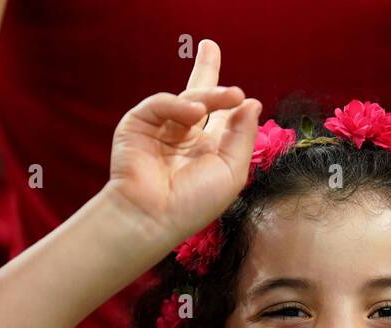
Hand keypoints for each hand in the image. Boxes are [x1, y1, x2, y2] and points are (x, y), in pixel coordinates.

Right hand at [103, 38, 260, 245]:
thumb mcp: (232, 170)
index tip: (242, 95)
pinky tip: (195, 113)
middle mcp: (185, 137)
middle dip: (204, 70)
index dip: (229, 99)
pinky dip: (177, 105)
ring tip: (230, 96)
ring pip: (187, 99)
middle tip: (210, 47)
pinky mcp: (138, 124)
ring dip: (210, 95)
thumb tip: (252, 102)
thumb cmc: (194, 203)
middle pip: (198, 95)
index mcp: (209, 149)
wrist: (153, 217)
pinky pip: (160, 104)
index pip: (220, 115)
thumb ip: (242, 136)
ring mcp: (161, 129)